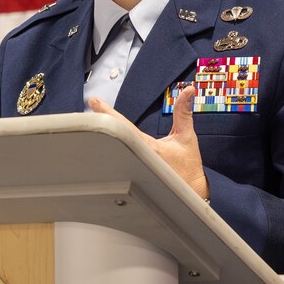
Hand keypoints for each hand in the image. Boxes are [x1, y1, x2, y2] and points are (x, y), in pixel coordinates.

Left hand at [88, 84, 209, 199]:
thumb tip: (188, 91)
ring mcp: (134, 166)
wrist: (190, 191)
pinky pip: (119, 156)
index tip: (95, 102)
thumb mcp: (186, 137)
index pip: (125, 126)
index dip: (109, 113)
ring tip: (94, 116)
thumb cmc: (188, 167)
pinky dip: (112, 144)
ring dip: (106, 132)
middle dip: (103, 118)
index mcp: (149, 148)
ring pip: (115, 146)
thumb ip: (184, 113)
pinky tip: (103, 137)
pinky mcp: (134, 171)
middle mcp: (138, 157)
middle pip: (116, 135)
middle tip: (92, 103)